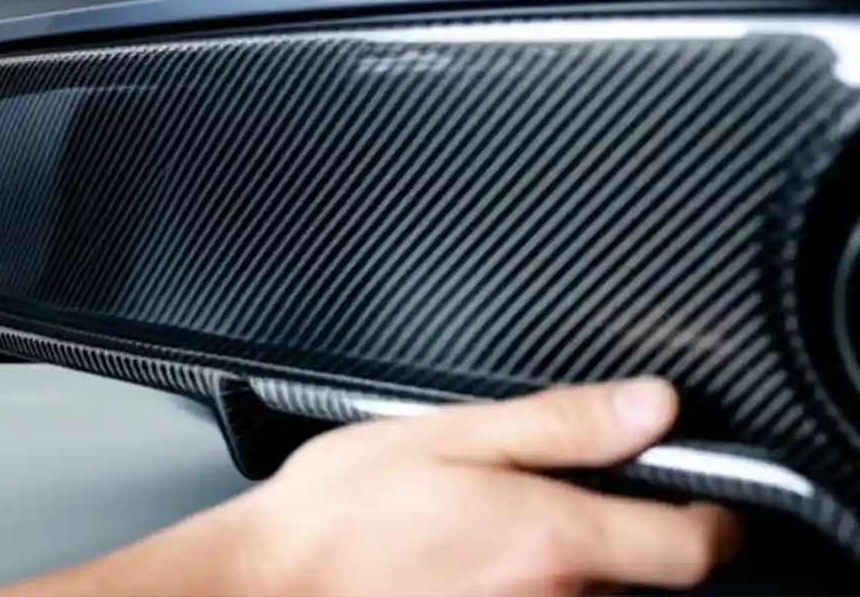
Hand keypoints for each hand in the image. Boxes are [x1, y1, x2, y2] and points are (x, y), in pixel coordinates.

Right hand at [215, 378, 738, 595]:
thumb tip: (651, 406)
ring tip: (485, 529)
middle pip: (642, 575)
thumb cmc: (340, 512)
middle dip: (613, 531)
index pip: (696, 548)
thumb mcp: (450, 435)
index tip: (699, 498)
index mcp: (552, 538)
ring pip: (587, 596)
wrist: (270, 584)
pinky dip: (525, 586)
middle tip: (539, 493)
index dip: (713, 518)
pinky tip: (465, 566)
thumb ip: (563, 423)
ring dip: (561, 563)